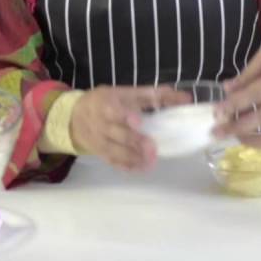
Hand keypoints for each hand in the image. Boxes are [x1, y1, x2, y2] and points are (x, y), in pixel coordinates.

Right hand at [70, 85, 190, 170]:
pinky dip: (127, 166)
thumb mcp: (126, 92)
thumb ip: (155, 95)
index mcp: (106, 103)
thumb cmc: (107, 101)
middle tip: (152, 148)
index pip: (114, 111)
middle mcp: (100, 123)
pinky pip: (112, 161)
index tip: (139, 121)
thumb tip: (186, 98)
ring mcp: (99, 140)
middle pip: (115, 134)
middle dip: (133, 141)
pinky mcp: (100, 153)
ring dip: (132, 157)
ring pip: (114, 151)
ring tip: (150, 161)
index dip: (125, 116)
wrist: (74, 117)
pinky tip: (141, 168)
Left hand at [213, 36, 260, 145]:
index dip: (233, 104)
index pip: (254, 95)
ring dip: (251, 140)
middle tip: (216, 132)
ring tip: (233, 137)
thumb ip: (248, 74)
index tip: (216, 111)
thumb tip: (227, 89)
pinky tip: (248, 137)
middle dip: (236, 127)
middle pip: (260, 119)